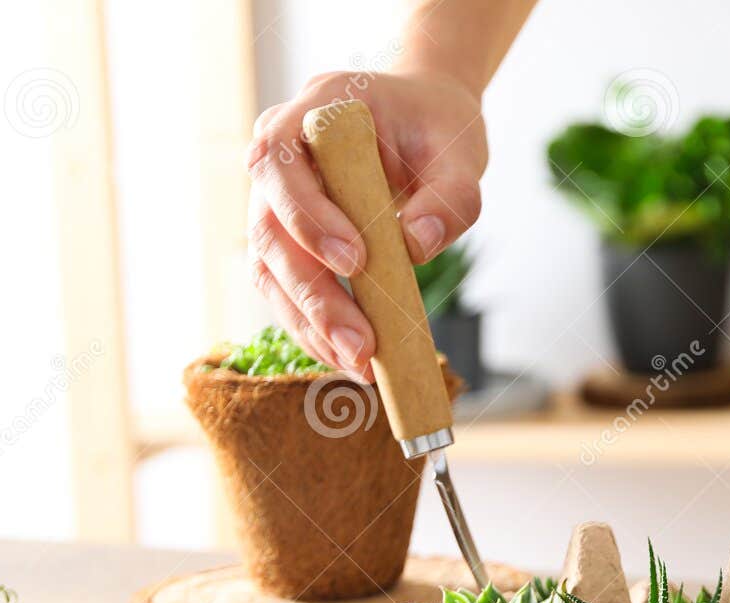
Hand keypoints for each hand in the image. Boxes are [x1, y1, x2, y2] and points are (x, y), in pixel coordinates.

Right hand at [245, 68, 486, 375]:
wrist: (424, 122)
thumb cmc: (437, 130)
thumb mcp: (460, 156)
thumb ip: (449, 197)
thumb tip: (416, 247)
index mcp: (314, 112)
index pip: (282, 163)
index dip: (309, 216)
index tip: (356, 262)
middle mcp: (278, 154)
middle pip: (269, 231)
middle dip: (313, 295)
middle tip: (361, 345)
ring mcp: (274, 199)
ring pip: (269, 270)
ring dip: (309, 323)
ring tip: (358, 365)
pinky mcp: (287, 239)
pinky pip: (286, 289)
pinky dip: (314, 328)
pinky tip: (348, 359)